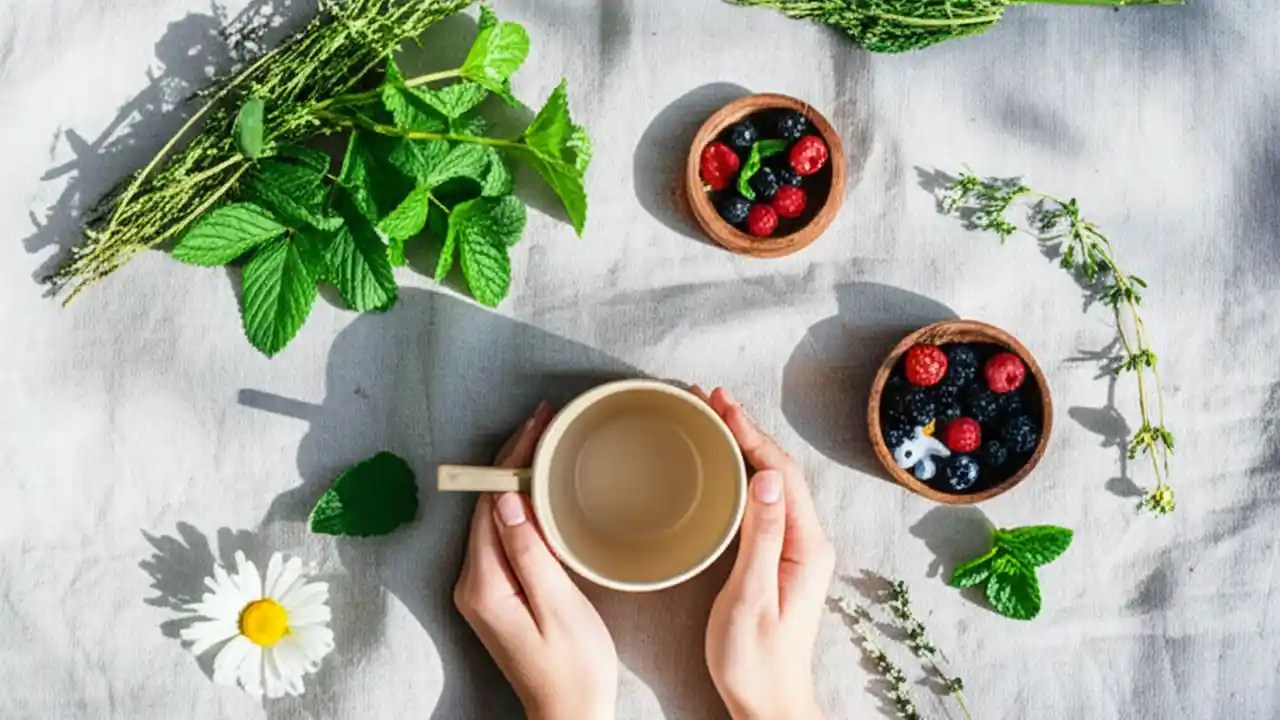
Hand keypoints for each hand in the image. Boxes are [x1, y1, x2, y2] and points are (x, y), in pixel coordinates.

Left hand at [453, 402, 617, 719]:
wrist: (570, 714)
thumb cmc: (574, 669)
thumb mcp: (558, 607)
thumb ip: (530, 553)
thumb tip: (507, 498)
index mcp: (484, 584)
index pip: (490, 500)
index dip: (511, 456)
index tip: (539, 423)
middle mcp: (473, 582)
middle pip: (487, 502)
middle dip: (513, 457)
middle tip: (547, 421)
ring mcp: (483, 588)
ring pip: (495, 515)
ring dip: (517, 476)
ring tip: (547, 441)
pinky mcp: (497, 593)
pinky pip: (504, 534)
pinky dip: (521, 503)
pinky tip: (542, 487)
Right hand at [701, 387, 835, 719]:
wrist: (769, 701)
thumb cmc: (755, 660)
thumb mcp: (751, 598)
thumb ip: (760, 538)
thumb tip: (766, 477)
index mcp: (804, 545)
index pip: (780, 472)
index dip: (750, 433)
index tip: (719, 404)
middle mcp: (805, 539)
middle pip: (777, 467)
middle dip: (743, 428)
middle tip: (707, 397)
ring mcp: (793, 546)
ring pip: (769, 480)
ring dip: (741, 444)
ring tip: (710, 416)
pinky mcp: (777, 556)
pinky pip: (761, 500)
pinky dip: (739, 471)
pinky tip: (720, 463)